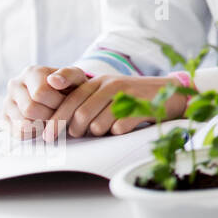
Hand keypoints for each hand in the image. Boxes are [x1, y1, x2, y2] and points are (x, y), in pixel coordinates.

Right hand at [4, 65, 76, 139]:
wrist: (64, 94)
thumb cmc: (70, 87)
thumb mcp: (76, 77)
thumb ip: (68, 75)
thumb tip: (53, 80)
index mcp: (31, 72)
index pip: (40, 93)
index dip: (58, 102)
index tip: (68, 102)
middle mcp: (15, 85)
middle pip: (30, 109)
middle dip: (51, 115)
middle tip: (61, 113)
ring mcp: (8, 102)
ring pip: (22, 123)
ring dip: (43, 125)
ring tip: (54, 118)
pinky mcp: (6, 118)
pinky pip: (18, 133)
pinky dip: (34, 133)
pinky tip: (44, 125)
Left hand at [41, 71, 185, 140]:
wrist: (169, 93)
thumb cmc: (132, 97)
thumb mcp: (108, 92)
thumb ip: (85, 102)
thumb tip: (57, 124)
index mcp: (99, 81)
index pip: (70, 101)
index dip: (56, 120)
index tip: (47, 136)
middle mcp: (111, 84)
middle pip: (81, 115)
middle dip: (76, 131)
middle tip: (79, 136)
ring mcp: (126, 95)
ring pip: (97, 124)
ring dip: (99, 132)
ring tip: (106, 128)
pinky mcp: (140, 107)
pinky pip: (117, 129)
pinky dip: (117, 132)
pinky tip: (123, 126)